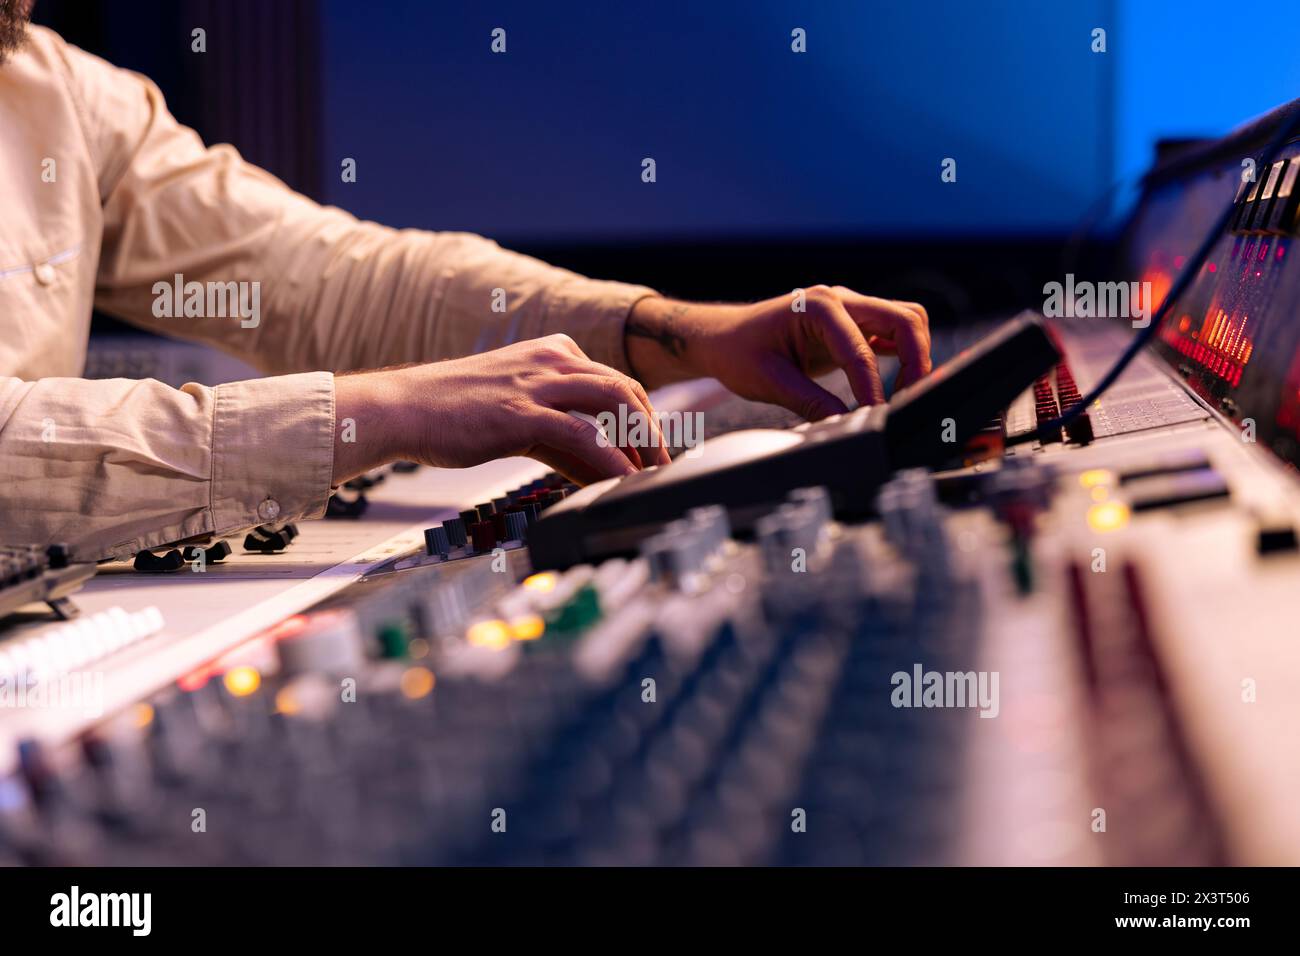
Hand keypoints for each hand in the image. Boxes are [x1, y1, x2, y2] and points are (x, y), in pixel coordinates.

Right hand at [332, 334, 671, 485]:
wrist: (402, 409)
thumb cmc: (451, 415)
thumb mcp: (516, 417)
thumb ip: (560, 439)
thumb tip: (596, 469)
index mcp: (551, 353)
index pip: (614, 382)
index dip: (642, 418)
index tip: (654, 451)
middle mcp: (551, 360)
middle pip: (625, 389)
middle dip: (653, 430)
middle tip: (665, 466)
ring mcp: (538, 383)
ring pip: (615, 403)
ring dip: (643, 441)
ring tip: (655, 474)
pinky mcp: (523, 413)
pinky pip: (583, 434)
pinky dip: (613, 459)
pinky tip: (626, 480)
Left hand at [625, 286, 931, 419]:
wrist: (723, 338)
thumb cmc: (738, 353)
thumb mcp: (769, 382)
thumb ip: (811, 403)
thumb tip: (846, 424)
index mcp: (816, 306)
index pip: (861, 349)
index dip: (873, 387)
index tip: (877, 416)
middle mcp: (839, 299)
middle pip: (905, 319)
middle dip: (916, 361)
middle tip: (904, 401)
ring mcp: (849, 308)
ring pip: (905, 321)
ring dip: (914, 355)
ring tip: (901, 395)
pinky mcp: (852, 324)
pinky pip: (890, 333)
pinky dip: (902, 356)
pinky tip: (894, 386)